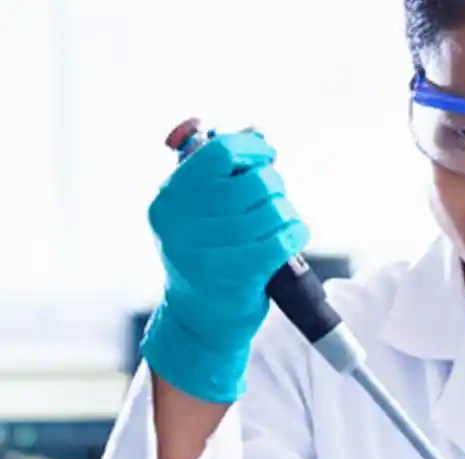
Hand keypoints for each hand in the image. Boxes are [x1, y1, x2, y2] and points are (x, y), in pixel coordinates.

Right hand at [141, 125, 307, 402]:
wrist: (199, 320)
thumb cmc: (205, 256)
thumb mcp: (196, 211)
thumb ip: (219, 169)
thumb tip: (255, 132)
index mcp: (169, 199)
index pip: (217, 151)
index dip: (251, 149)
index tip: (265, 156)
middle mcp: (181, 223)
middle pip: (253, 180)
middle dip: (273, 187)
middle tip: (270, 202)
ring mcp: (206, 250)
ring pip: (272, 209)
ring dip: (285, 214)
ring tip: (276, 226)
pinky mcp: (236, 274)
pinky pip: (283, 237)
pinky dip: (295, 233)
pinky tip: (290, 239)